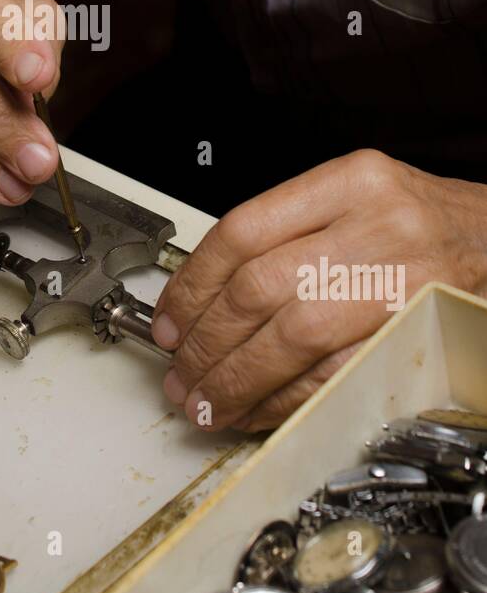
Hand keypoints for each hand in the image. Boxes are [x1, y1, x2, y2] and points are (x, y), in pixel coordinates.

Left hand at [151, 150, 486, 432]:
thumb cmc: (425, 224)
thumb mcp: (358, 200)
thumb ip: (288, 234)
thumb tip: (205, 297)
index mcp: (351, 183)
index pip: (243, 231)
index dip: (192, 285)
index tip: (168, 320)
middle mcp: (377, 227)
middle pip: (259, 290)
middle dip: (206, 342)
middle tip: (179, 372)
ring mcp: (402, 284)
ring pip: (292, 340)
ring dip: (236, 381)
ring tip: (206, 400)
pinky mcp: (415, 337)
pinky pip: (335, 377)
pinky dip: (285, 401)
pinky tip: (257, 409)